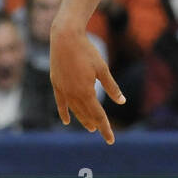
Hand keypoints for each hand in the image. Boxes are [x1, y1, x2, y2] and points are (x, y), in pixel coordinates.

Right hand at [50, 22, 125, 143]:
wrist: (65, 37)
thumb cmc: (87, 51)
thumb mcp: (102, 69)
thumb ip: (112, 87)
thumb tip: (122, 101)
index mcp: (86, 92)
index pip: (98, 116)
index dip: (105, 128)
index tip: (110, 140)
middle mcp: (73, 94)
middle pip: (86, 114)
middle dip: (95, 124)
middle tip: (102, 132)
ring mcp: (63, 90)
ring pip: (74, 110)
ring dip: (82, 119)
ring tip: (90, 127)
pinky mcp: (56, 83)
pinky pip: (60, 103)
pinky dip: (64, 112)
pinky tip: (66, 121)